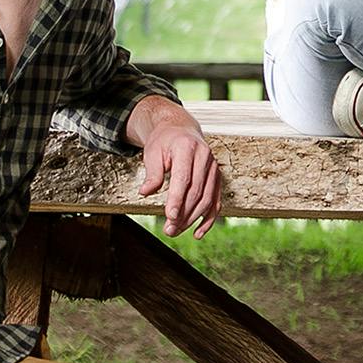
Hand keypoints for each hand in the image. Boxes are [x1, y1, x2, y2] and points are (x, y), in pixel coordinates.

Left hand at [133, 101, 221, 235]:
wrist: (180, 129)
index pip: (184, 178)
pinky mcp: (216, 177)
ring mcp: (213, 167)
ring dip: (193, 219)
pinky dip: (208, 219)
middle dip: (183, 214)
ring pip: (207, 199)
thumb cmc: (164, 141)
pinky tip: (198, 232)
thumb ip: (152, 173)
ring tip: (176, 230)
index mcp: (187, 148)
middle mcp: (205, 157)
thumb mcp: (152, 152)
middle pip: (196, 191)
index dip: (177, 199)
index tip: (170, 217)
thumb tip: (145, 192)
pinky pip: (215, 201)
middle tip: (169, 230)